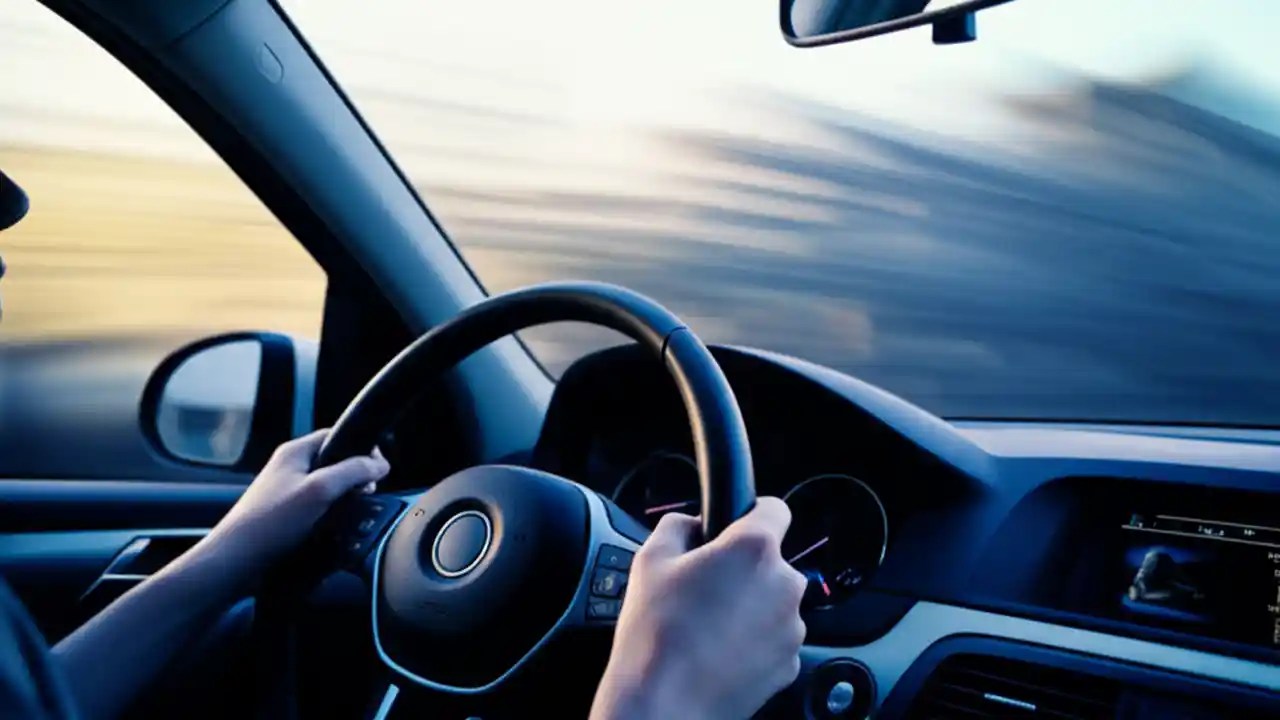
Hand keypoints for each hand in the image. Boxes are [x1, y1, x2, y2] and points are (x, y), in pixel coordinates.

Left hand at [192, 429, 389, 589]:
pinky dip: (332, 515)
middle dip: (356, 477)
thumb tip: (381, 464)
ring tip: (349, 513)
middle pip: (336, 462)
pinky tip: (335, 529)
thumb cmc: (270, 523)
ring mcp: (288, 493)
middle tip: (365, 494)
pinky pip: (320, 508)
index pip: (337, 435)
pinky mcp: (287, 516)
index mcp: (295, 452)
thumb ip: (353, 472)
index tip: (378, 469)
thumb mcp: (319, 490)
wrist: (236, 562)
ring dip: (345, 499)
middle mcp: (291, 468)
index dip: (361, 449)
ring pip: (330, 487)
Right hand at [591, 498, 806, 719]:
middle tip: (704, 588)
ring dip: (750, 607)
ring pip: (773, 602)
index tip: (736, 527)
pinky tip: (718, 651)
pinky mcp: (790, 664)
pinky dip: (753, 641)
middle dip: (743, 569)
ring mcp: (791, 628)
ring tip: (706, 626)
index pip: (774, 509)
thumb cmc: (655, 634)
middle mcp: (784, 585)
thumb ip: (677, 526)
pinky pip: (774, 638)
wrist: (664, 705)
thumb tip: (691, 524)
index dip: (752, 514)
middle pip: (771, 561)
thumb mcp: (650, 560)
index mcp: (753, 549)